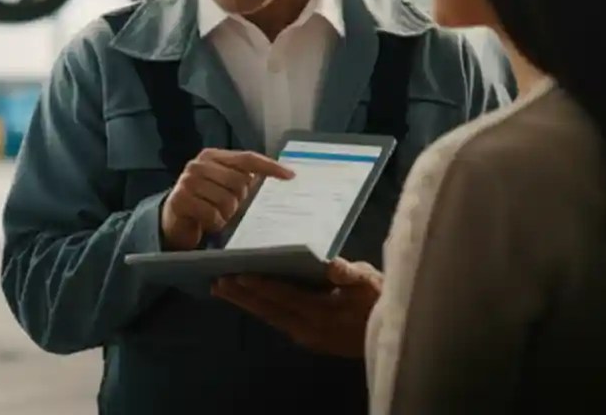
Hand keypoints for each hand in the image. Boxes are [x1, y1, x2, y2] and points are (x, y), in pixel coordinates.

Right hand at [161, 148, 294, 250]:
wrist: (173, 221)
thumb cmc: (204, 203)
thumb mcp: (223, 186)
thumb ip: (242, 179)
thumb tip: (279, 179)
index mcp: (213, 156)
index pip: (247, 158)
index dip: (269, 167)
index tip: (290, 176)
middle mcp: (199, 164)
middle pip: (240, 181)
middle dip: (240, 201)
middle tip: (229, 208)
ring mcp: (188, 181)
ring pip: (227, 200)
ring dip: (226, 215)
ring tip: (217, 215)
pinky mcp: (181, 200)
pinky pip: (212, 214)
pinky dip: (215, 223)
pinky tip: (208, 223)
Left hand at [212, 258, 382, 358]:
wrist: (389, 333)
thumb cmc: (379, 299)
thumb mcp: (370, 281)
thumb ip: (350, 274)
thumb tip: (333, 266)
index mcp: (322, 312)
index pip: (285, 297)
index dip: (262, 286)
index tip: (238, 275)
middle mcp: (309, 328)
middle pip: (270, 311)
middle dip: (243, 297)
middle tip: (217, 282)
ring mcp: (307, 337)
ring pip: (271, 318)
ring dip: (247, 304)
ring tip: (222, 290)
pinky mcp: (307, 339)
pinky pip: (278, 322)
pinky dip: (261, 310)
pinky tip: (249, 301)